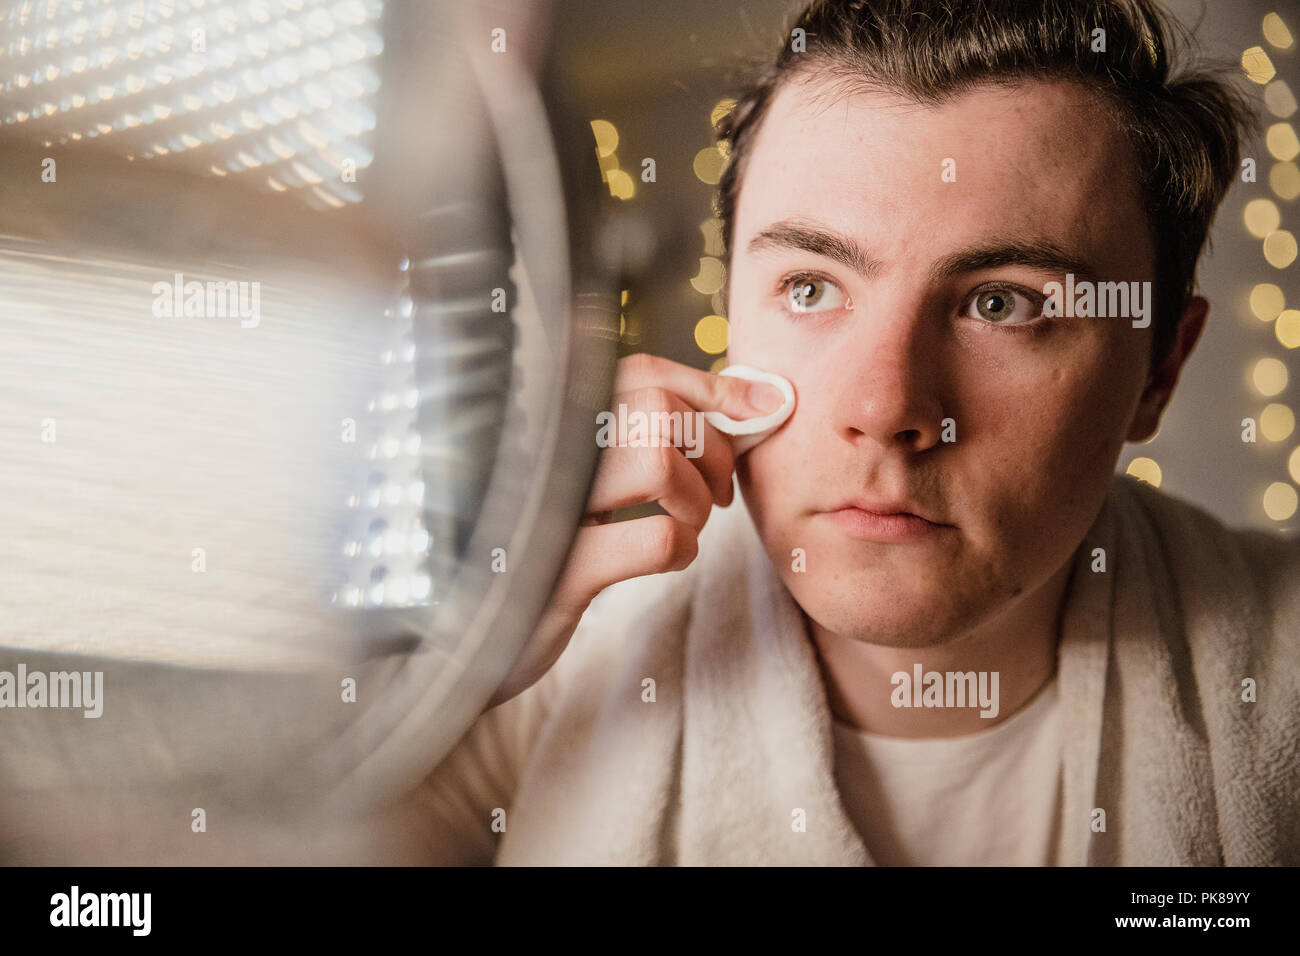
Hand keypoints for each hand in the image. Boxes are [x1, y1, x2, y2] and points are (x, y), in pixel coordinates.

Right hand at [482, 353, 785, 710]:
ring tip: (683, 526)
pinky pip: (655, 538)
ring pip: (658, 462)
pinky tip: (664, 560)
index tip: (761, 407)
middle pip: (659, 409)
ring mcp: (544, 506)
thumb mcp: (580, 480)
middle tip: (713, 494)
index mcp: (544, 419)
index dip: (711, 386)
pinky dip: (681, 549)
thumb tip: (757, 399)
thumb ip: (643, 432)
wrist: (457, 633)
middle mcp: (537, 449)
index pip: (640, 372)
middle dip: (711, 453)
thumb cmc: (537, 543)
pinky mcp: (555, 569)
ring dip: (694, 502)